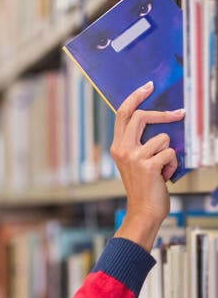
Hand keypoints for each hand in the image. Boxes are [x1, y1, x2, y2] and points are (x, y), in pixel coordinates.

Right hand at [111, 81, 184, 249]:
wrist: (143, 211)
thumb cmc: (143, 188)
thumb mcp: (134, 162)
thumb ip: (138, 143)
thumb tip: (158, 121)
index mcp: (117, 147)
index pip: (123, 113)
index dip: (136, 97)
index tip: (149, 86)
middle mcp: (123, 150)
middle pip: (142, 116)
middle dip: (164, 114)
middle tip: (179, 114)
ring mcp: (135, 157)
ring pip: (163, 137)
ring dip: (169, 151)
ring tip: (162, 167)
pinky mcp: (148, 165)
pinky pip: (170, 152)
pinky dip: (172, 165)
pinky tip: (165, 176)